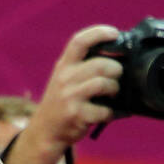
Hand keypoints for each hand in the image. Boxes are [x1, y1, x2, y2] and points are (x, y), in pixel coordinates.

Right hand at [31, 25, 123, 146]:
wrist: (46, 130)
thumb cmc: (63, 101)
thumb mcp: (65, 78)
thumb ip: (83, 66)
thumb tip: (118, 58)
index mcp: (64, 65)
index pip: (79, 41)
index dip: (99, 33)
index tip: (115, 33)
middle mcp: (65, 78)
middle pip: (99, 64)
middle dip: (116, 69)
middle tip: (117, 76)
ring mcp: (70, 97)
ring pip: (103, 84)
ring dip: (114, 89)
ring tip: (113, 93)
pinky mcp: (77, 115)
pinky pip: (104, 110)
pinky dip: (111, 112)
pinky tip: (108, 113)